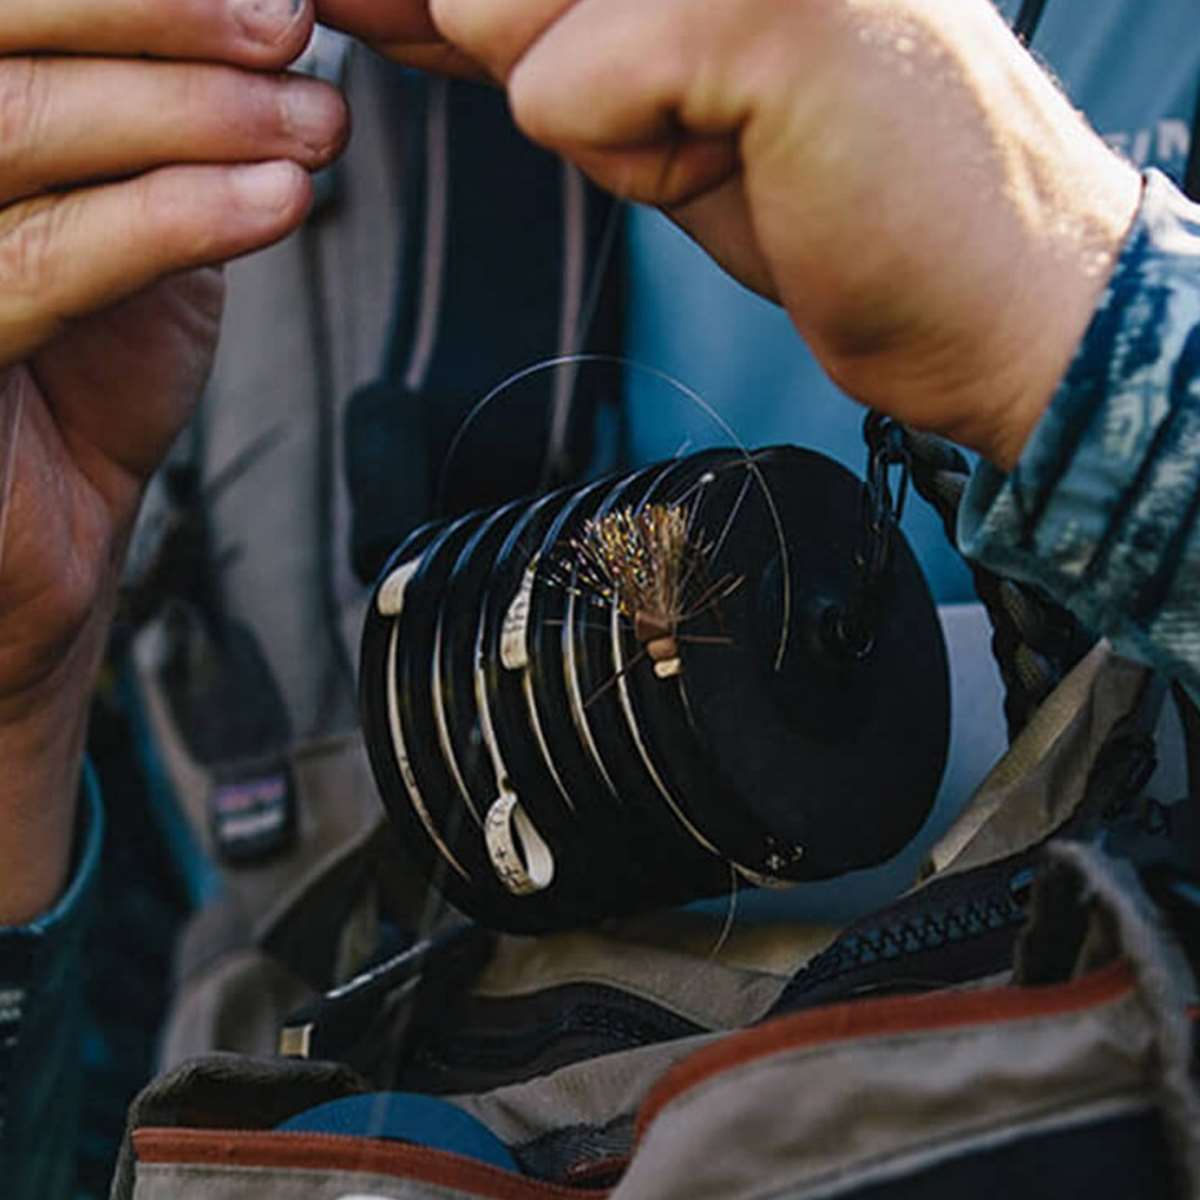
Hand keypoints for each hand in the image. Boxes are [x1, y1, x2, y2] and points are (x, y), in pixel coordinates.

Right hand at [0, 0, 346, 921]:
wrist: (33, 543)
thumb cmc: (73, 386)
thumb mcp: (126, 231)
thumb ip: (161, 132)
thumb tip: (275, 28)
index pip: (19, 9)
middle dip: (161, 18)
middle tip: (289, 28)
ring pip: (14, 129)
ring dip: (188, 114)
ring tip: (312, 123)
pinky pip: (40, 260)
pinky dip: (167, 218)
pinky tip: (269, 200)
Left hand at [320, 0, 1138, 468]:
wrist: (990, 289)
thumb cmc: (837, 197)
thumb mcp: (659, 92)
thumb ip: (532, 30)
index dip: (437, 5)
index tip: (445, 35)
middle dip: (543, 62)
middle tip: (695, 107)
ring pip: (498, 16)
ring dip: (598, 116)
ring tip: (732, 131)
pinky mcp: (754, 11)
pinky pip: (558, 93)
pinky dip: (630, 159)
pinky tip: (747, 156)